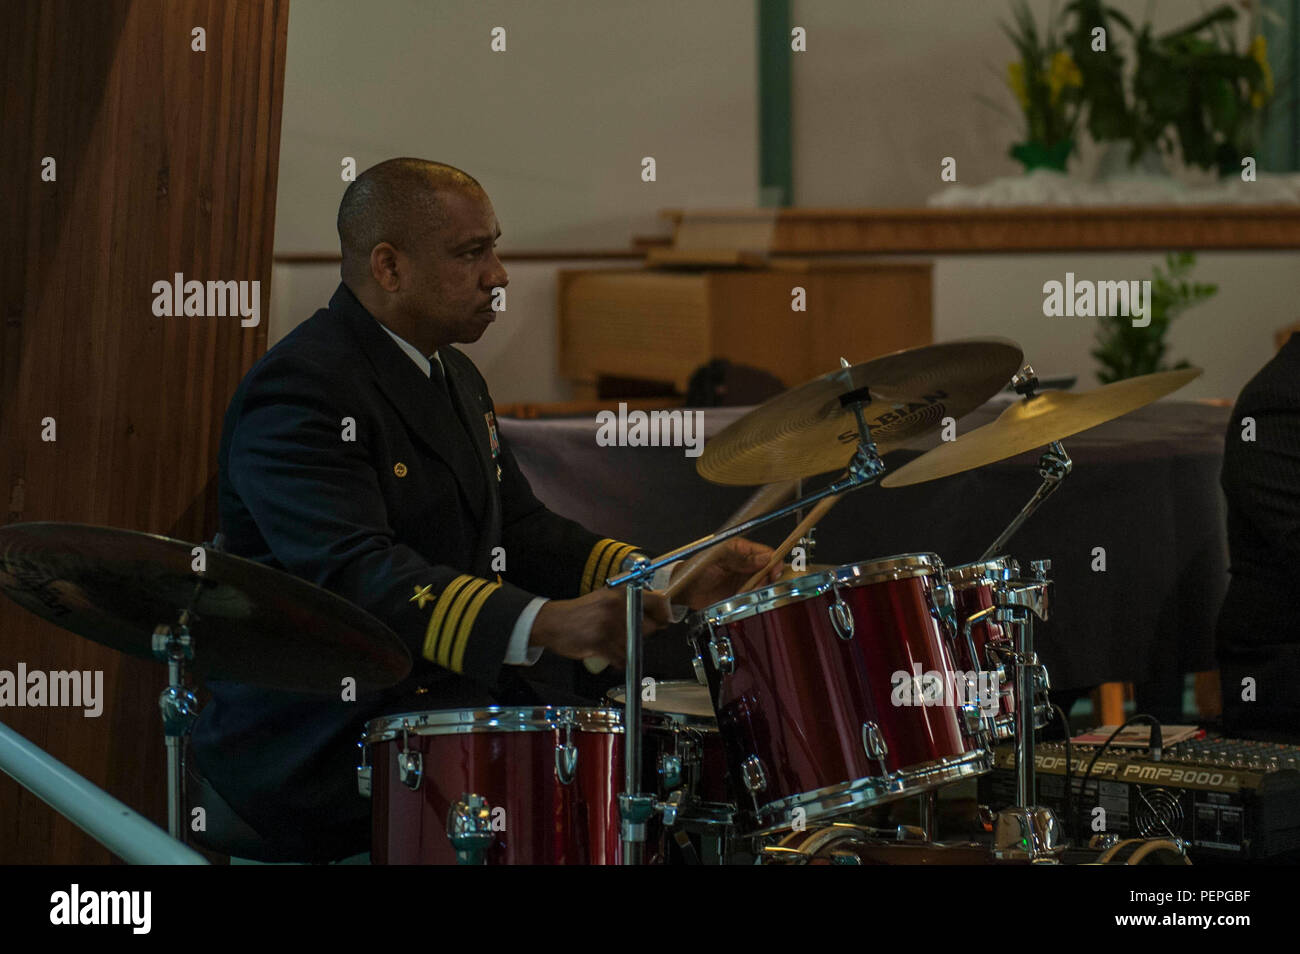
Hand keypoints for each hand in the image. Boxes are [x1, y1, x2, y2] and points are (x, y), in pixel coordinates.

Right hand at [529, 587, 670, 667]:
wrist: (554, 622)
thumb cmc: (581, 612)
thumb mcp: (605, 598)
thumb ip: (628, 602)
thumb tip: (655, 611)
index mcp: (621, 593)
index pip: (657, 601)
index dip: (663, 614)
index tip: (663, 621)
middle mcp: (618, 606)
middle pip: (649, 627)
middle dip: (642, 635)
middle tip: (629, 635)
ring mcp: (610, 625)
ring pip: (634, 645)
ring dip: (627, 649)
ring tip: (613, 644)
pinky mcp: (601, 643)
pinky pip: (621, 658)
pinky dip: (618, 662)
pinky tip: (610, 656)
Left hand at [670, 537, 780, 609]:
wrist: (684, 591)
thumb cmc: (695, 570)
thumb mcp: (718, 559)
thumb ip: (741, 557)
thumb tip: (764, 558)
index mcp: (740, 549)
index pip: (765, 553)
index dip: (773, 562)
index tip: (776, 571)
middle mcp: (744, 564)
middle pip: (768, 569)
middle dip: (770, 577)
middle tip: (766, 583)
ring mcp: (743, 580)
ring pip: (763, 584)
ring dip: (762, 588)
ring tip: (754, 591)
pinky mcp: (740, 595)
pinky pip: (754, 596)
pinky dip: (755, 598)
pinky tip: (749, 598)